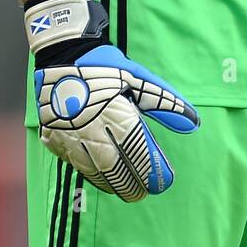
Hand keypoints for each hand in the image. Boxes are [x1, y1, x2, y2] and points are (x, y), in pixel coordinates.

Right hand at [25, 0, 198, 201]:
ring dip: (110, 183)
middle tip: (142, 193)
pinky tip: (101, 177)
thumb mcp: (139, 79)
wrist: (61, 54)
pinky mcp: (53, 136)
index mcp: (115, 113)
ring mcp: (69, 134)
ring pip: (93, 170)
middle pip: (114, 168)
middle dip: (130, 184)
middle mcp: (90, 128)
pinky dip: (90, 174)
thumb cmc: (105, 67)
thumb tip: (193, 124)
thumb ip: (166, 104)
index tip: (163, 183)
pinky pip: (74, 163)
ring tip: (125, 189)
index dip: (151, 171)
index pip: (137, 152)